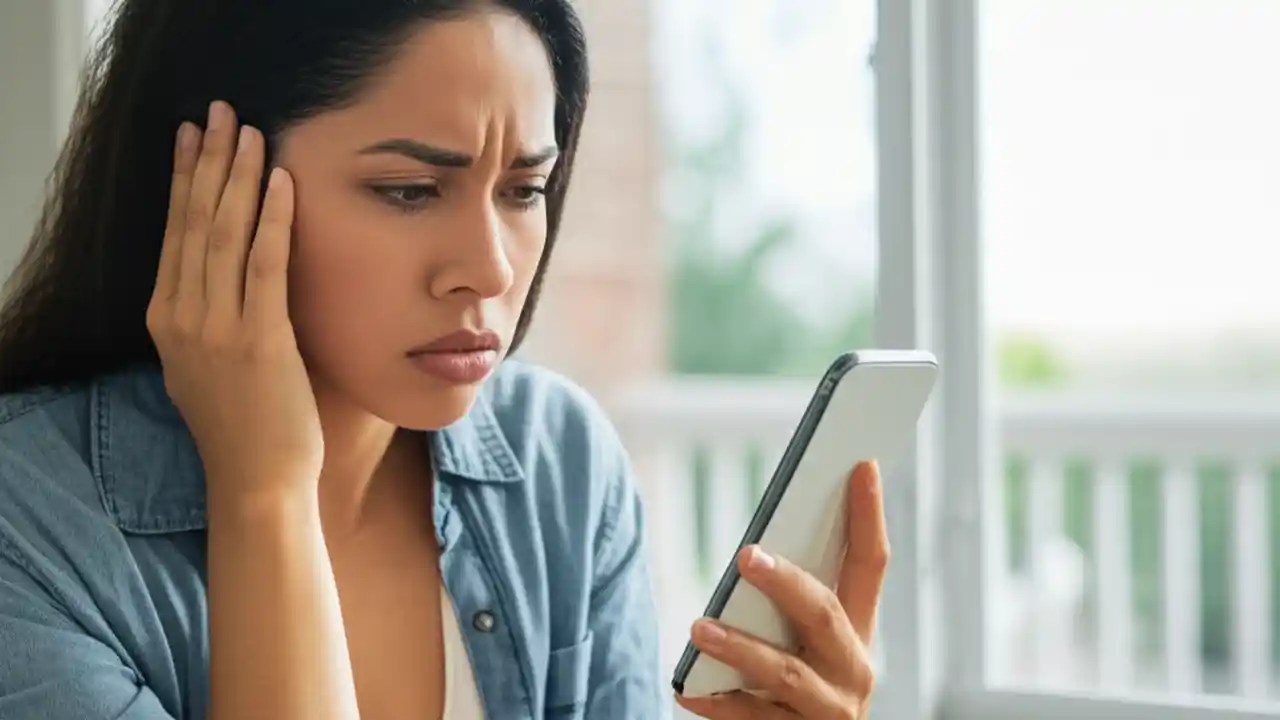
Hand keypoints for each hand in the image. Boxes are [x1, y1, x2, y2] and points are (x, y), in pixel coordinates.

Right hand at [147, 100, 323, 502]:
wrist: (259, 484)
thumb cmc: (248, 428)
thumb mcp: (212, 366)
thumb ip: (216, 318)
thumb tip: (236, 277)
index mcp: (168, 321)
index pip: (174, 233)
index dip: (185, 179)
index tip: (195, 135)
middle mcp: (182, 319)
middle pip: (193, 221)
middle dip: (209, 161)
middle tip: (222, 112)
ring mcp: (217, 330)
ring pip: (222, 233)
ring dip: (237, 176)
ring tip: (250, 130)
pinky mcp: (259, 342)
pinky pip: (264, 266)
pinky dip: (272, 219)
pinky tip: (281, 180)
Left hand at [676, 461, 887, 719]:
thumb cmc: (797, 693)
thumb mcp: (807, 648)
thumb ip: (792, 608)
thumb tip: (750, 555)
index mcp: (857, 635)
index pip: (871, 565)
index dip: (868, 515)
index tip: (861, 465)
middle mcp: (853, 671)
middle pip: (825, 614)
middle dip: (785, 582)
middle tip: (746, 555)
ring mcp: (829, 709)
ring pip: (786, 672)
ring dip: (740, 646)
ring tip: (699, 629)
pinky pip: (753, 718)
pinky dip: (718, 702)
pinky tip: (687, 689)